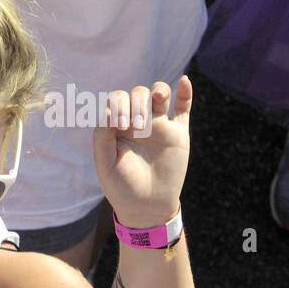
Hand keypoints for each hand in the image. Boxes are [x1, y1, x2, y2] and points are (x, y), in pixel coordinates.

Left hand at [95, 77, 191, 228]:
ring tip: (156, 99)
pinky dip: (186, 93)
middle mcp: (137, 123)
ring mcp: (159, 126)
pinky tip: (184, 81)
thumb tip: (109, 112)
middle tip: (135, 125)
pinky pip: (184, 108)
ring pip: (159, 95)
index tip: (120, 124)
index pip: (116, 101)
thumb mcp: (105, 163)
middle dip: (136, 102)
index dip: (118, 105)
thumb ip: (102, 137)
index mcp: (116, 128)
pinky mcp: (178, 134)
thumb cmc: (121, 186)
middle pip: (137, 94)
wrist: (146, 206)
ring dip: (157, 91)